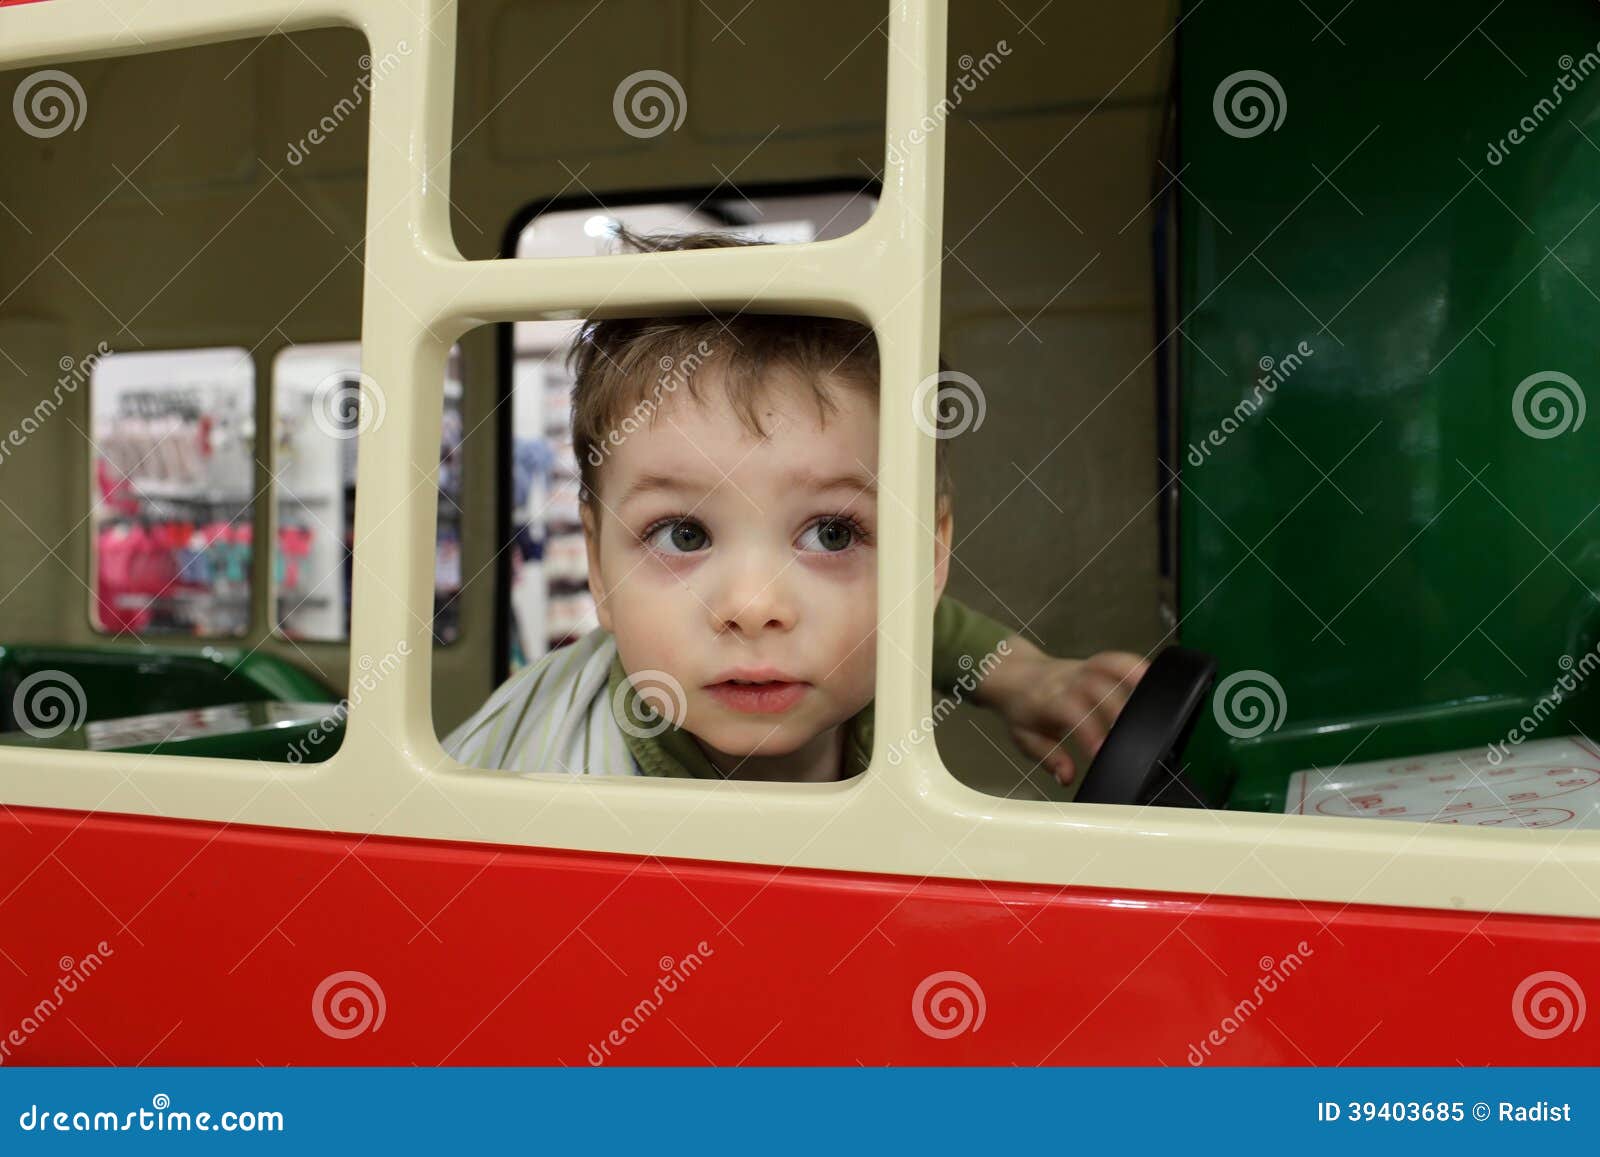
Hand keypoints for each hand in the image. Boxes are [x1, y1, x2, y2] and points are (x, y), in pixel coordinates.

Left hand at [980, 644, 1148, 785]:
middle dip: (1118, 710)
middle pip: (1097, 688)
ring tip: (1158, 700)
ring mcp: (1081, 669)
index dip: (1089, 730)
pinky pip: (1117, 659)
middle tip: (1137, 737)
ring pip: (1109, 667)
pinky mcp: (1093, 663)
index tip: (1103, 751)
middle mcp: (1066, 681)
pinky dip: (1136, 667)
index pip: (1071, 711)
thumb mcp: (1026, 738)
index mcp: (1047, 700)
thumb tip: (1067, 777)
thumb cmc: (1023, 708)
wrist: (1013, 674)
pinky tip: (1155, 679)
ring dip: (1134, 680)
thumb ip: (1049, 757)